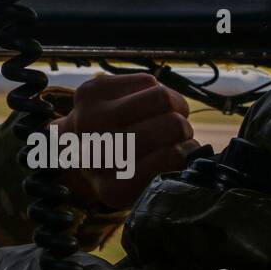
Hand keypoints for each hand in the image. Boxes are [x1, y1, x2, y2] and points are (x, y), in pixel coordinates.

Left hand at [55, 73, 199, 209]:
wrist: (79, 149)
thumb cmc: (127, 168)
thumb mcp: (148, 187)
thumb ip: (172, 174)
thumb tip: (191, 149)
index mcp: (116, 189)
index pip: (173, 157)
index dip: (187, 152)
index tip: (181, 154)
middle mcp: (98, 155)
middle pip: (173, 124)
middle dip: (182, 128)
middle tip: (174, 135)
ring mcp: (90, 120)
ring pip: (162, 97)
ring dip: (173, 106)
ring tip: (161, 117)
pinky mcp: (91, 91)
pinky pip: (146, 81)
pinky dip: (153, 91)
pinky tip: (141, 105)